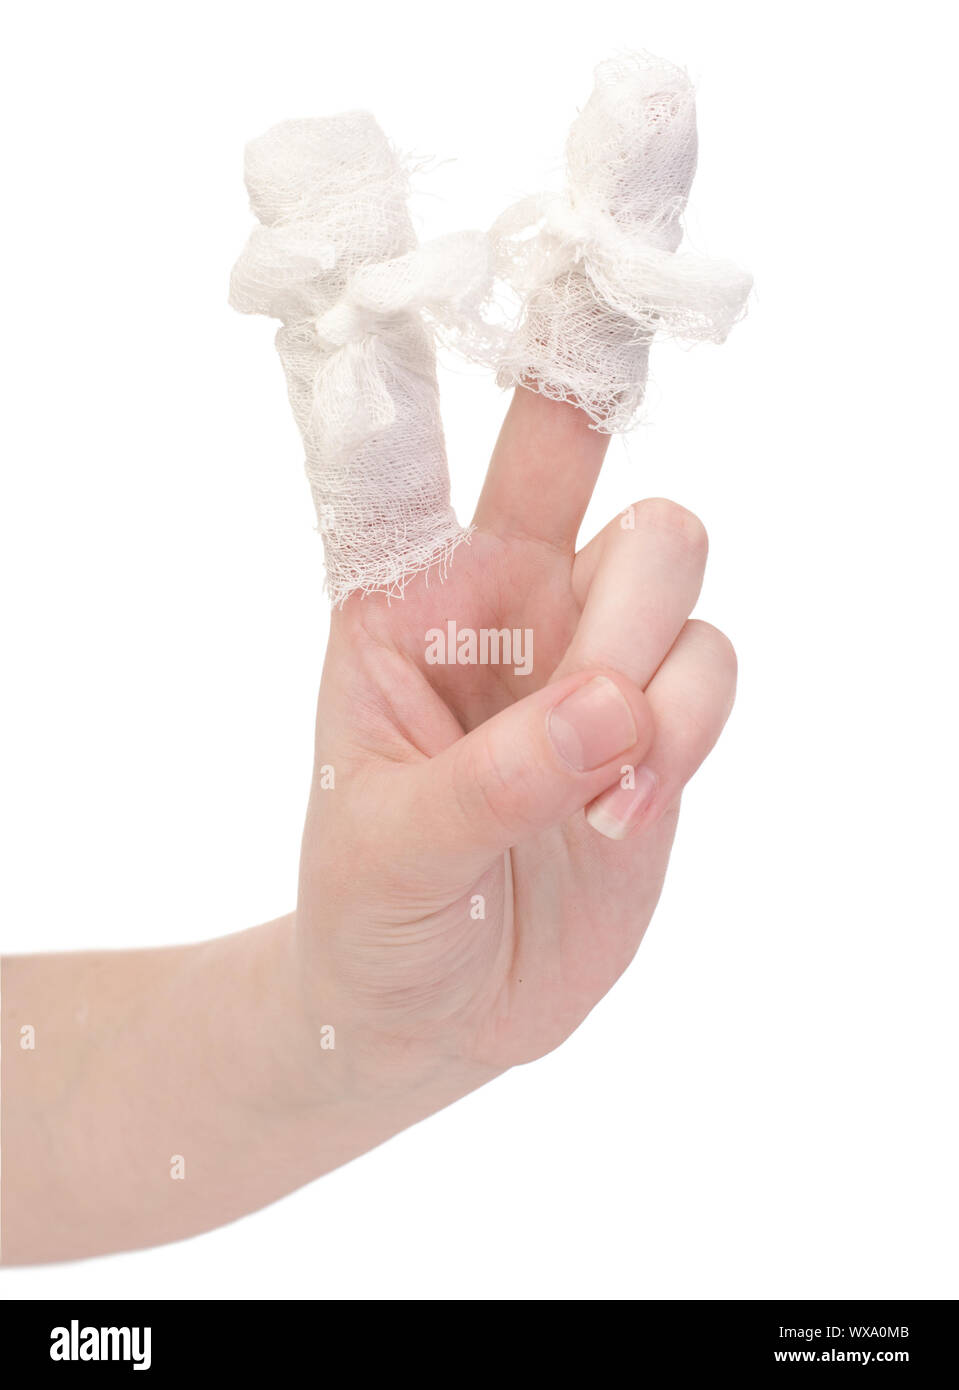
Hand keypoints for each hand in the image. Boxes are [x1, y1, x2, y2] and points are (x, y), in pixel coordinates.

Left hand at [295, 388, 736, 1080]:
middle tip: (580, 722)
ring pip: (680, 576)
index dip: (510, 346)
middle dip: (622, 608)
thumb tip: (609, 709)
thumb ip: (491, 779)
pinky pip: (716, 670)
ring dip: (657, 691)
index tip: (579, 236)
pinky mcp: (657, 723)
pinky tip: (624, 812)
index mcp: (408, 594)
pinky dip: (686, 741)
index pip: (439, 436)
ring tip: (597, 797)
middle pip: (618, 499)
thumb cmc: (372, 912)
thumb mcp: (387, 851)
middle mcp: (509, 598)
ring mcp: (591, 656)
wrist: (432, 1008)